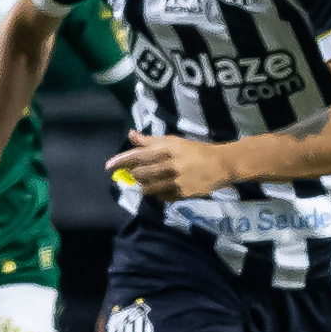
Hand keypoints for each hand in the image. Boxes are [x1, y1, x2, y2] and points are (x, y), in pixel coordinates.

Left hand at [114, 131, 239, 200]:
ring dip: (144, 185)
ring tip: (150, 181)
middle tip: (137, 173)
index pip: (137, 155)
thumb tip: (131, 135)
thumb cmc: (195, 150)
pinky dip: (158, 193)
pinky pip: (161, 197)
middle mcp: (170, 165)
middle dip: (135, 174)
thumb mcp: (173, 142)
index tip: (108, 167)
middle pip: (140, 174)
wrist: (221, 164)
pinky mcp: (182, 193)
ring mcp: (176, 181)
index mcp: (167, 149)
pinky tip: (163, 188)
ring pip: (148, 188)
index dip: (120, 161)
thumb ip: (150, 141)